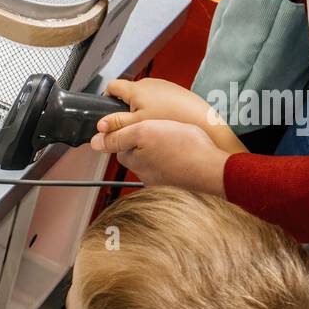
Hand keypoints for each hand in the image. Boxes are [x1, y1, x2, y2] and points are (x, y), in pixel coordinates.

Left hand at [89, 118, 230, 194]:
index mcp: (133, 161)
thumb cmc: (183, 148)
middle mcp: (144, 175)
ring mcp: (161, 181)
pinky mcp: (177, 183)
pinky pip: (171, 167)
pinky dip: (176, 158)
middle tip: (164, 129)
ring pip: (154, 160)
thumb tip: (94, 141)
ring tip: (177, 139)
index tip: (144, 125)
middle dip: (146, 140)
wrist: (214, 169)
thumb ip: (117, 136)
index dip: (131, 130)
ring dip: (162, 149)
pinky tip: (186, 152)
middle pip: (137, 152)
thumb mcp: (143, 132)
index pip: (121, 144)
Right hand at [101, 78, 245, 154]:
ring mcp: (162, 85)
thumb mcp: (136, 126)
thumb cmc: (171, 120)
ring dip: (141, 108)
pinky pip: (158, 98)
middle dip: (125, 107)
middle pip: (127, 92)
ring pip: (143, 96)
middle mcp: (148, 83)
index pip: (111, 86)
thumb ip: (115, 126)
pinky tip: (163, 122)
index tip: (109, 112)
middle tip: (130, 124)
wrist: (202, 120)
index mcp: (135, 89)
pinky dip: (157, 108)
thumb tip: (97, 130)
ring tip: (149, 125)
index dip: (106, 99)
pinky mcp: (174, 91)